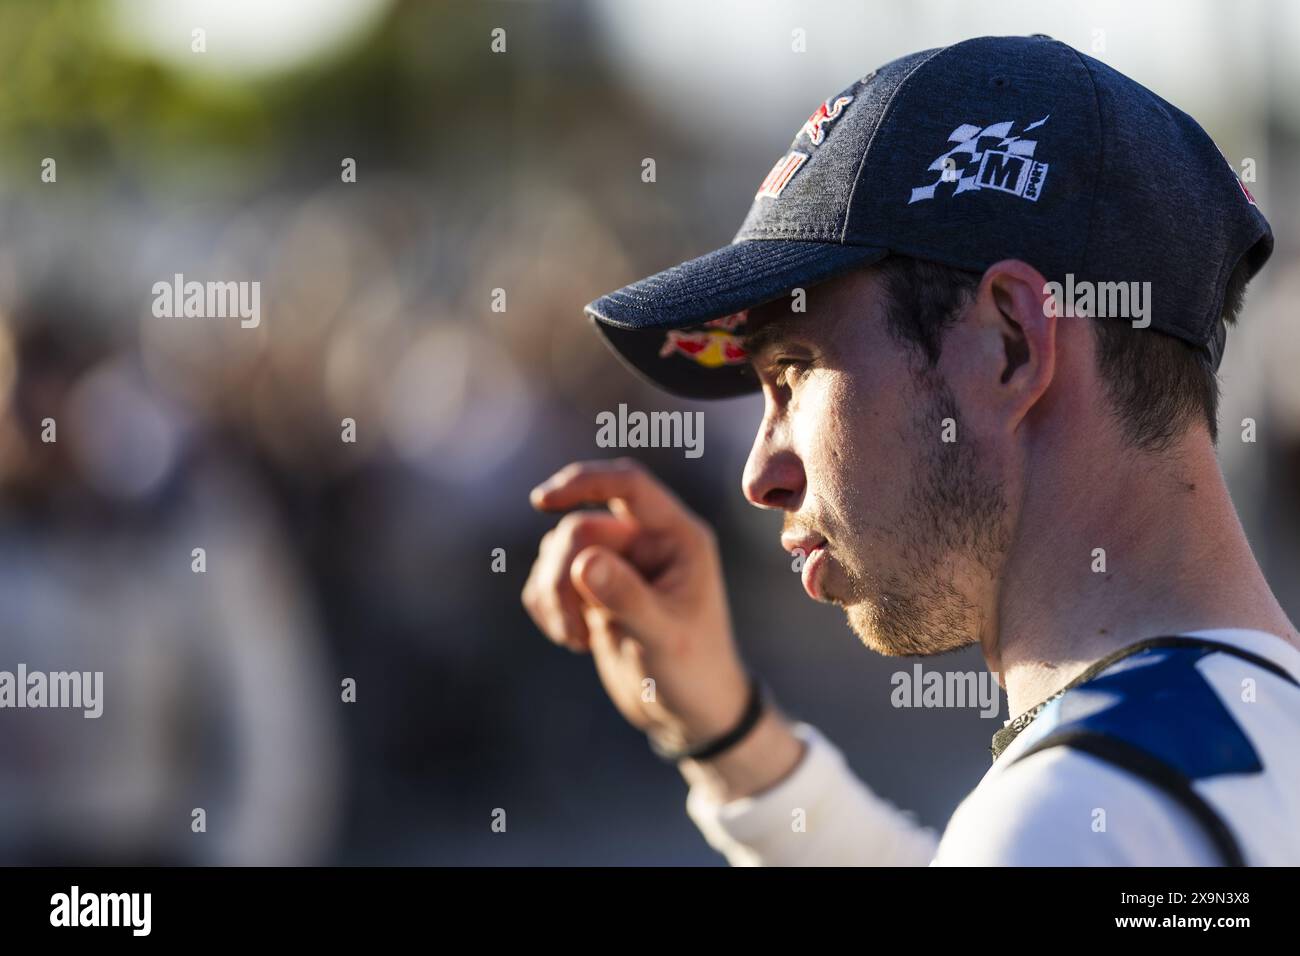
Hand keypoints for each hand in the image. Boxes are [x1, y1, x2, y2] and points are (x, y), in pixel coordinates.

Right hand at [522, 457, 750, 747]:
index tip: (542, 501)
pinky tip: (572, 639)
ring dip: (553, 595)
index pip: (628, 485)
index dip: (585, 482)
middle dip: (562, 576)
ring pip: (558, 552)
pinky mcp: (593, 589)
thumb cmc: (693, 671)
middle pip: (580, 528)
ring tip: (576, 640)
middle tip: (574, 630)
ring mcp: (618, 564)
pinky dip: (546, 605)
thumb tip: (582, 562)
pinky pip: (549, 577)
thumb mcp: (663, 636)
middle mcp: (647, 541)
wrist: (689, 711)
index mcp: (677, 537)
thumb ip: (626, 596)